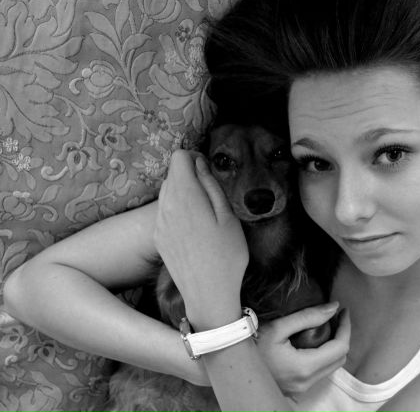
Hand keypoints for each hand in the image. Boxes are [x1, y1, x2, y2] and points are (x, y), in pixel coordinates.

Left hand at [155, 150, 247, 327]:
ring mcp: (159, 223)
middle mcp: (166, 206)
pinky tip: (194, 228)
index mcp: (185, 196)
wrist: (208, 295)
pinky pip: (164, 210)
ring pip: (166, 191)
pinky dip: (177, 209)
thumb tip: (200, 164)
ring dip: (183, 192)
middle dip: (189, 175)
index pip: (179, 157)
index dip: (196, 158)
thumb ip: (211, 185)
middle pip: (172, 173)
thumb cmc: (227, 255)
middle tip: (211, 193)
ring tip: (203, 211)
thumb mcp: (229, 216)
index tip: (209, 173)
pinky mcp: (158, 237)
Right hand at [256, 303, 350, 394]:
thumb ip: (308, 316)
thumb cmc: (251, 344)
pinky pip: (320, 372)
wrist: (232, 361)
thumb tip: (333, 307)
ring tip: (328, 324)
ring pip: (332, 367)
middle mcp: (306, 382)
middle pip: (340, 359)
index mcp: (304, 368)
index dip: (346, 327)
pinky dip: (325, 354)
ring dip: (335, 345)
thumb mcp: (279, 326)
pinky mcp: (297, 388)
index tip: (344, 310)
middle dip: (343, 335)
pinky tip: (316, 338)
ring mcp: (302, 388)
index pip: (340, 348)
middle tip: (338, 315)